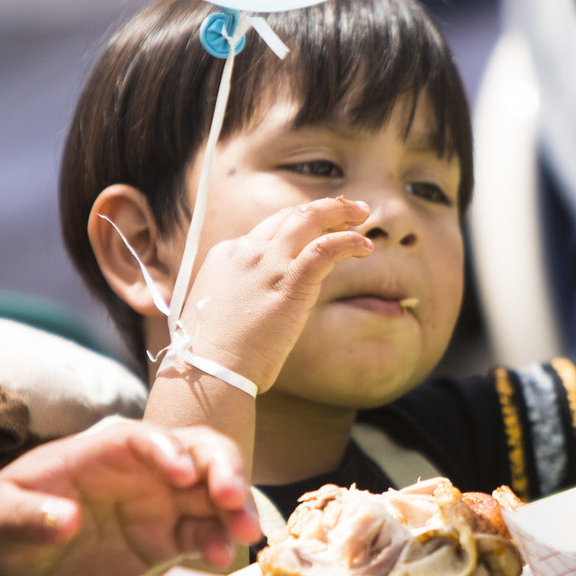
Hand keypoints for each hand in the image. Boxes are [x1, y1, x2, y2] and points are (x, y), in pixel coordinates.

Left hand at [0, 421, 259, 575]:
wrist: (8, 569)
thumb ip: (27, 517)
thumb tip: (62, 519)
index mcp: (97, 453)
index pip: (139, 437)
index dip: (165, 448)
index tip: (181, 474)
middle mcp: (138, 471)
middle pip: (194, 452)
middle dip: (222, 468)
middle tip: (234, 499)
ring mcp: (156, 505)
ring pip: (210, 492)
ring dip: (234, 506)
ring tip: (245, 532)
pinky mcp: (165, 541)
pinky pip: (202, 534)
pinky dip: (218, 541)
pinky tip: (223, 558)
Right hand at [164, 198, 373, 391]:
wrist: (211, 368)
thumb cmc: (212, 351)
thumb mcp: (216, 308)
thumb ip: (237, 291)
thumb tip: (254, 298)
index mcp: (227, 254)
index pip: (268, 229)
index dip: (296, 225)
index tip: (317, 231)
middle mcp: (246, 251)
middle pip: (289, 216)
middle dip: (322, 207)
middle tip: (347, 210)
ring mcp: (267, 264)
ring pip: (308, 220)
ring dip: (338, 211)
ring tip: (361, 214)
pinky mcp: (289, 283)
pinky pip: (325, 250)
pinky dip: (348, 241)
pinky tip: (364, 245)